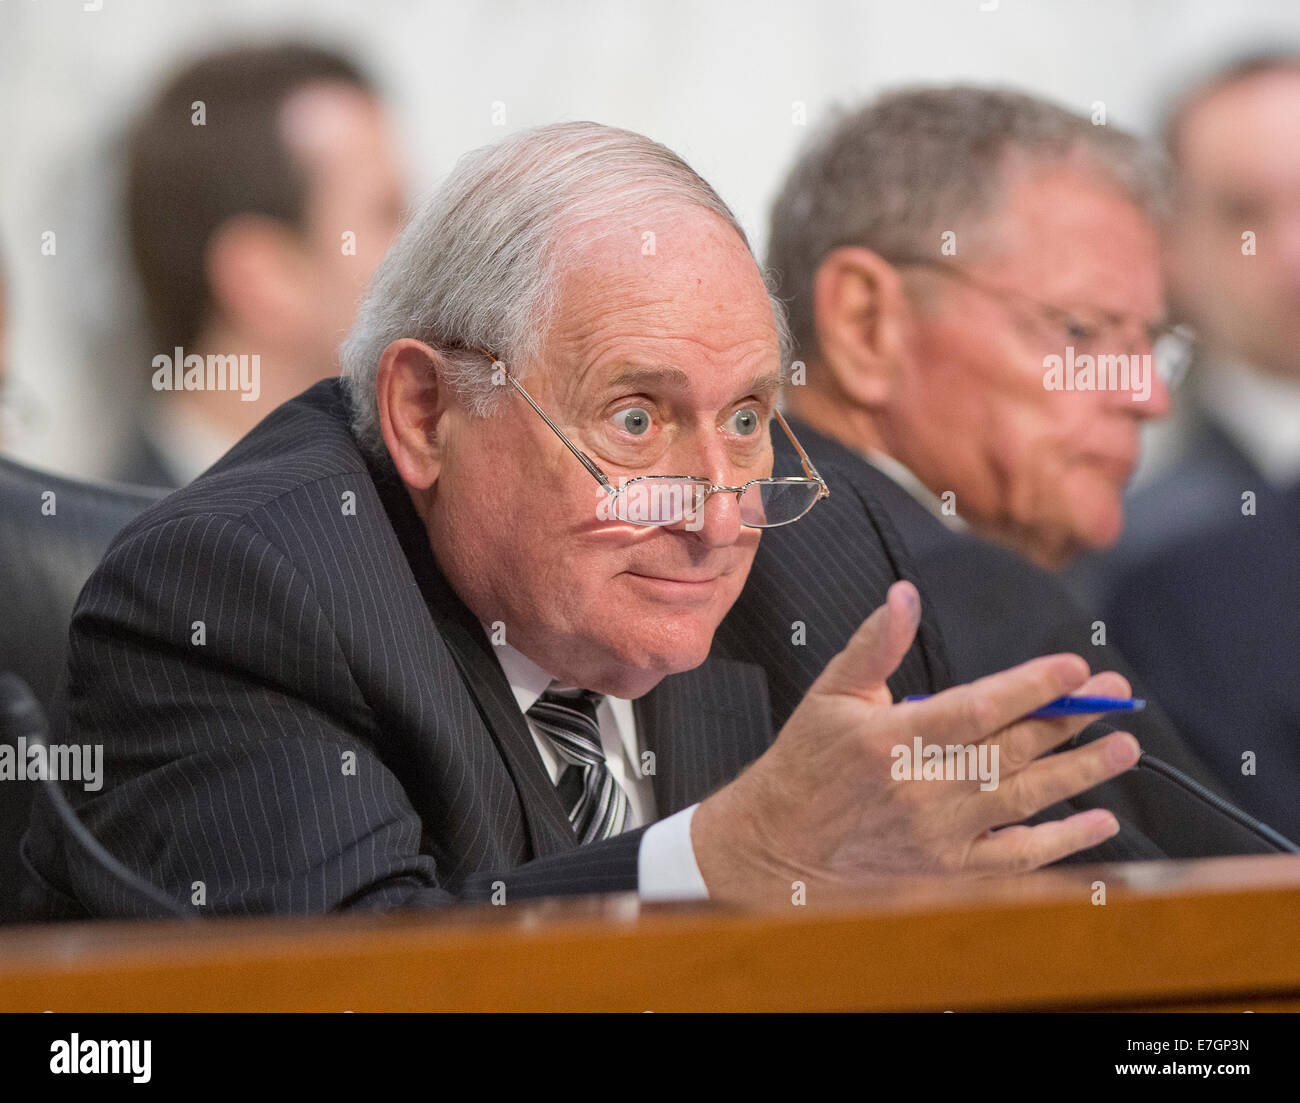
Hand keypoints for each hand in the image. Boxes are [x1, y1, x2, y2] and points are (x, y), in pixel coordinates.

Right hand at [692, 581, 1140, 902]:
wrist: (777, 847)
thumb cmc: (806, 763)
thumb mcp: (831, 693)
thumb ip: (876, 644)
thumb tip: (904, 595)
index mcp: (893, 737)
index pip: (979, 706)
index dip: (1033, 686)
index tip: (1075, 668)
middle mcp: (921, 787)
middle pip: (1014, 749)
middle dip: (1070, 720)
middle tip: (1114, 696)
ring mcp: (939, 834)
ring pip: (1026, 798)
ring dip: (1080, 772)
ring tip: (1124, 747)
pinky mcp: (947, 869)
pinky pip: (1017, 857)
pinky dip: (1063, 841)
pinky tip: (1100, 820)